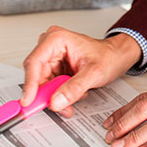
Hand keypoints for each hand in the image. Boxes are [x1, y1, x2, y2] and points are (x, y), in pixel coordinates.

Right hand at [21, 27, 142, 116]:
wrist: (117, 58)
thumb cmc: (108, 56)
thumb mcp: (94, 73)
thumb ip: (74, 88)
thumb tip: (56, 101)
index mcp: (56, 39)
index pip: (34, 62)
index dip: (30, 84)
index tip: (29, 101)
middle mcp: (51, 47)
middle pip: (36, 75)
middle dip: (47, 94)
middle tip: (56, 106)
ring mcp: (52, 58)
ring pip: (43, 84)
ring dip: (55, 97)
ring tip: (74, 98)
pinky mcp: (55, 69)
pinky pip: (50, 87)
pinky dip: (59, 95)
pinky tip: (73, 94)